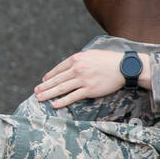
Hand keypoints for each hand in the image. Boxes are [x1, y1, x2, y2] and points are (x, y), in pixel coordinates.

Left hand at [35, 50, 150, 106]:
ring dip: (48, 94)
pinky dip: (62, 101)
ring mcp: (83, 80)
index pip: (59, 68)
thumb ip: (79, 60)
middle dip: (44, 86)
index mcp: (77, 59)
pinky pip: (72, 97)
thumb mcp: (91, 54)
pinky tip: (54, 104)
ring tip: (39, 98)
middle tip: (35, 91)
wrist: (124, 66)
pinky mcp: (89, 90)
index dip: (50, 75)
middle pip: (57, 79)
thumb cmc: (108, 60)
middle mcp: (78, 69)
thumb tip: (70, 66)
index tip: (43, 80)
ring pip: (61, 88)